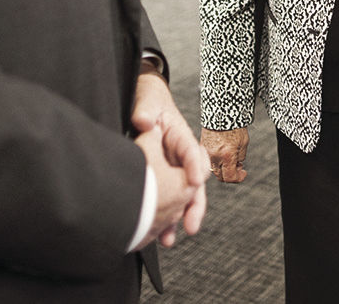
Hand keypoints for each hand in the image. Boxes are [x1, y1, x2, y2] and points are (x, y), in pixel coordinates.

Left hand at [131, 68, 208, 246]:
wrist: (143, 103)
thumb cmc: (149, 100)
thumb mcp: (148, 101)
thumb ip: (146, 110)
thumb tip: (143, 121)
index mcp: (182, 136)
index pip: (193, 152)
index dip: (195, 166)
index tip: (195, 181)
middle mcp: (181, 156)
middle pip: (194, 182)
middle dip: (194, 205)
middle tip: (190, 225)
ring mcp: (173, 168)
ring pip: (182, 196)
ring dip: (178, 218)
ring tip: (169, 239)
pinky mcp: (163, 178)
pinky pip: (168, 199)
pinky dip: (165, 217)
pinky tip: (157, 236)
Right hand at [200, 127, 247, 183]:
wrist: (222, 111)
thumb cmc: (234, 124)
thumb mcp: (244, 142)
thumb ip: (241, 157)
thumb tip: (238, 165)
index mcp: (227, 156)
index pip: (230, 177)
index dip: (239, 178)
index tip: (243, 173)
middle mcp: (215, 156)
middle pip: (221, 176)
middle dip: (230, 174)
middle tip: (237, 166)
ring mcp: (207, 152)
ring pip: (214, 169)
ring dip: (222, 168)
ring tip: (229, 157)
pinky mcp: (203, 146)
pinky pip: (209, 159)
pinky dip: (216, 160)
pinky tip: (222, 151)